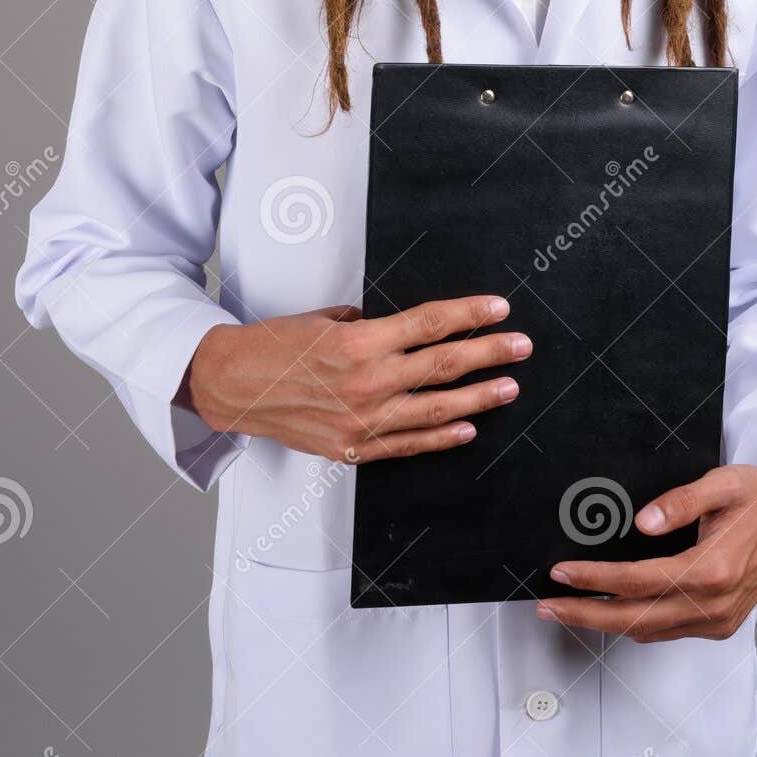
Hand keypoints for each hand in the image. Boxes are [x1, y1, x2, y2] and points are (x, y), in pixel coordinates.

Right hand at [182, 295, 531, 462]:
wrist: (234, 386)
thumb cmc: (276, 347)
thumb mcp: (325, 318)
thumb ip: (369, 325)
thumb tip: (401, 329)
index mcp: (361, 340)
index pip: (431, 323)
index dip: (470, 315)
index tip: (499, 309)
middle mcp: (368, 381)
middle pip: (445, 365)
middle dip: (490, 354)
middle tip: (521, 347)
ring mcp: (364, 419)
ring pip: (437, 409)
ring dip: (479, 397)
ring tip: (508, 387)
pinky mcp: (354, 447)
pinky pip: (409, 443)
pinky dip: (443, 437)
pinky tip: (468, 428)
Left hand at [535, 461, 756, 641]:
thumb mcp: (723, 483)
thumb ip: (681, 501)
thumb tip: (642, 522)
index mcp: (716, 570)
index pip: (639, 583)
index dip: (596, 580)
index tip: (562, 572)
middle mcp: (717, 604)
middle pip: (636, 619)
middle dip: (586, 614)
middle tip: (548, 605)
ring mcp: (720, 619)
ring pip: (649, 631)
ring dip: (606, 622)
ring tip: (569, 606)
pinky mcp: (721, 624)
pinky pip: (667, 631)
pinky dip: (635, 622)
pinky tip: (611, 607)